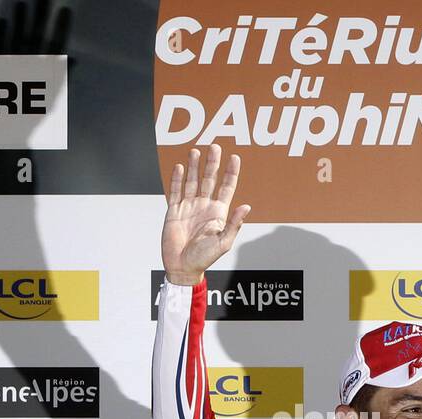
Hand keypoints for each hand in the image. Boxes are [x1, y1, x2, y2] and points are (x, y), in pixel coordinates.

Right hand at [161, 144, 250, 284]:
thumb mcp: (223, 243)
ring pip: (192, 182)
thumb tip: (246, 206)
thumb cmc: (204, 259)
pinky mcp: (174, 211)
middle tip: (215, 147)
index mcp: (218, 213)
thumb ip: (234, 224)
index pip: (227, 188)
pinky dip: (178, 179)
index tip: (235, 158)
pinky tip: (181, 167)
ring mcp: (189, 207)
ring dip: (195, 167)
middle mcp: (204, 207)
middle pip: (209, 180)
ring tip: (196, 151)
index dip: (231, 173)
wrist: (182, 267)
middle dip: (213, 164)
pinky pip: (176, 191)